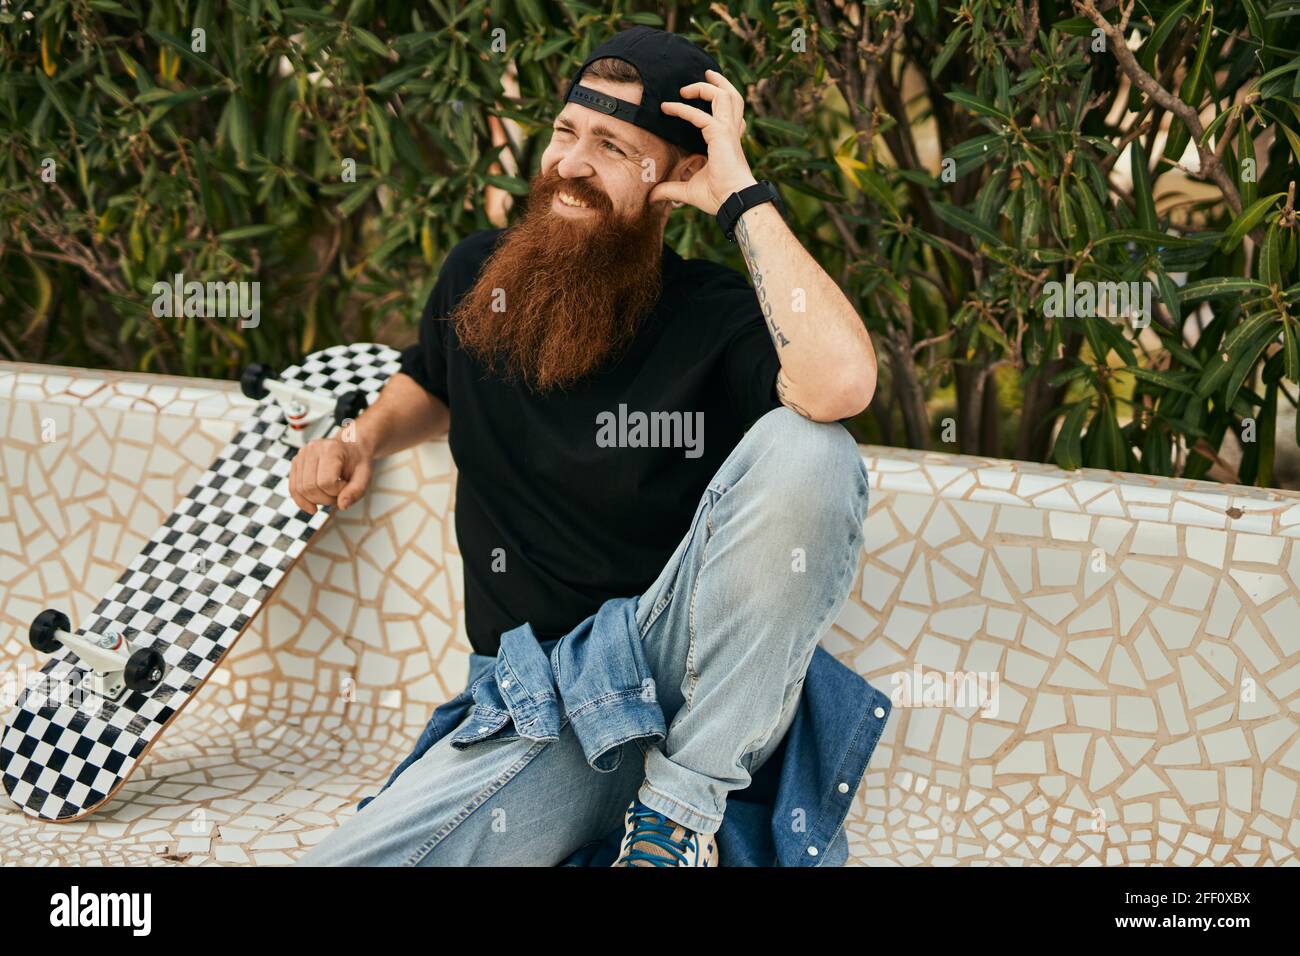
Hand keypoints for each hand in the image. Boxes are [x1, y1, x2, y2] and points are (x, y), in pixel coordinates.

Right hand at [288, 436, 373, 514]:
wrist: (351, 447)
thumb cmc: (358, 462)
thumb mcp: (365, 476)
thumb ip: (356, 491)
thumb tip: (342, 506)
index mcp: (331, 449)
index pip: (326, 482)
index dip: (336, 492)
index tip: (346, 486)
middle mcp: (312, 449)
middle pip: (310, 487)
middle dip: (325, 499)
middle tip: (338, 494)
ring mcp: (301, 455)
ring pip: (300, 489)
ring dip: (315, 500)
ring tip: (329, 494)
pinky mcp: (296, 462)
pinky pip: (293, 487)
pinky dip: (301, 501)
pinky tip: (311, 507)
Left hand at [648, 69, 757, 215]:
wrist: (733, 203)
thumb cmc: (718, 198)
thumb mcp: (689, 191)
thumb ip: (671, 190)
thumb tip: (653, 196)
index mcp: (728, 142)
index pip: (729, 115)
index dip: (719, 104)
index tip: (702, 101)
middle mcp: (731, 133)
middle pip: (733, 98)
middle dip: (720, 82)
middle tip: (706, 73)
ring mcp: (728, 132)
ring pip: (725, 96)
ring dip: (705, 87)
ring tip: (686, 87)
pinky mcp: (720, 135)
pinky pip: (700, 115)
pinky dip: (683, 110)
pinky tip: (669, 108)